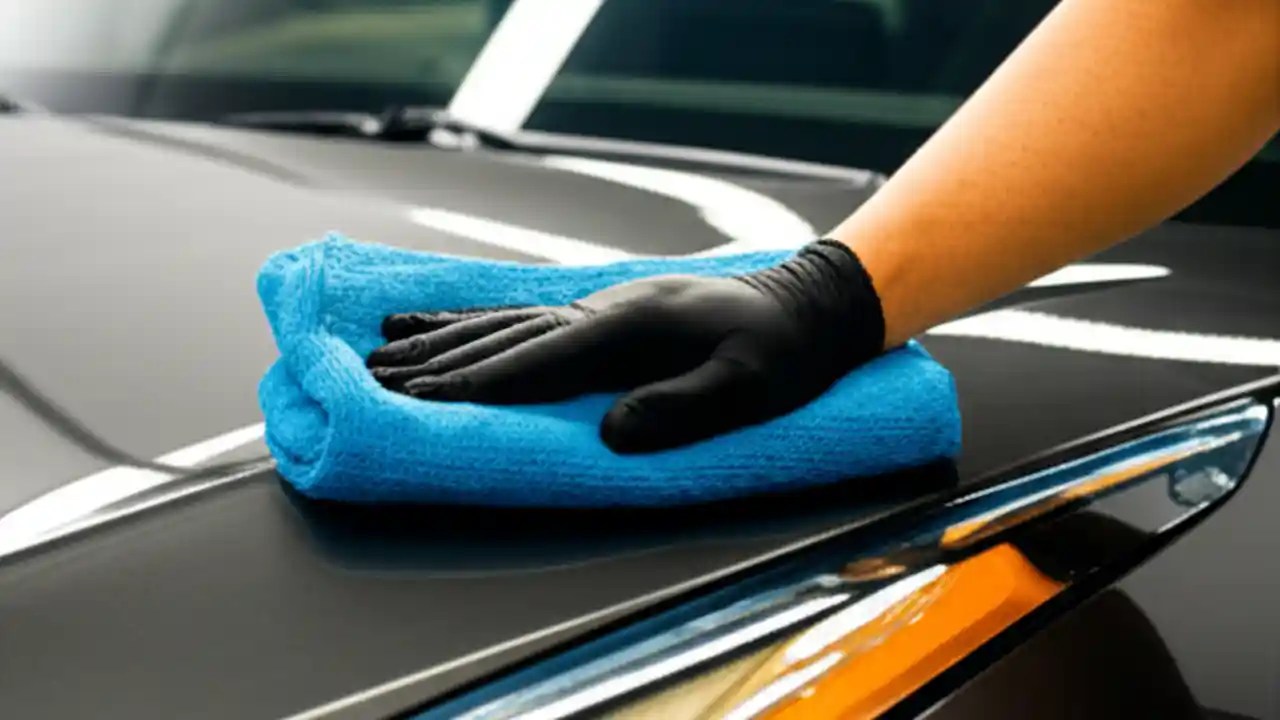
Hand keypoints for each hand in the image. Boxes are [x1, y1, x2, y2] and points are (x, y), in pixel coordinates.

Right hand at [367, 240, 884, 452]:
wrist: (803, 304)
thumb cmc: (781, 352)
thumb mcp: (750, 387)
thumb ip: (682, 409)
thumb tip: (610, 435)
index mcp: (629, 327)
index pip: (536, 358)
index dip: (476, 383)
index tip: (417, 401)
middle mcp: (598, 310)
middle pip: (501, 338)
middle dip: (434, 365)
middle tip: (370, 381)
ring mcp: (594, 307)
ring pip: (500, 323)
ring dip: (438, 342)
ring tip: (378, 351)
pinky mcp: (596, 314)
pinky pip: (519, 315)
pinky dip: (470, 321)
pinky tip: (435, 324)